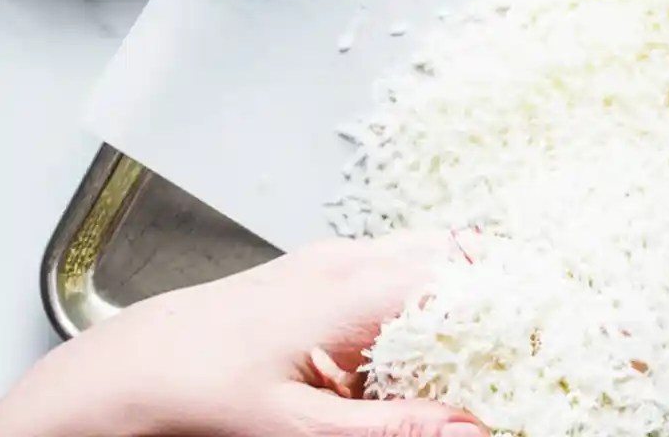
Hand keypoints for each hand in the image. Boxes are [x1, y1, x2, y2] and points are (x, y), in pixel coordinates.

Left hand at [0, 234, 487, 436]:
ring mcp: (333, 256)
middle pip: (452, 250)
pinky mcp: (320, 265)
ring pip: (426, 250)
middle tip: (516, 340)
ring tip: (474, 342)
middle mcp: (348, 259)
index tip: (533, 338)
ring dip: (459, 287)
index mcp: (350, 291)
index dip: (506, 304)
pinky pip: (394, 261)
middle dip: (494, 289)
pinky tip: (417, 337)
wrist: (135, 363)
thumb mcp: (299, 427)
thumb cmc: (203, 388)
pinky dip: (424, 288)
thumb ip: (391, 428)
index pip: (458, 278)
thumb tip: (467, 428)